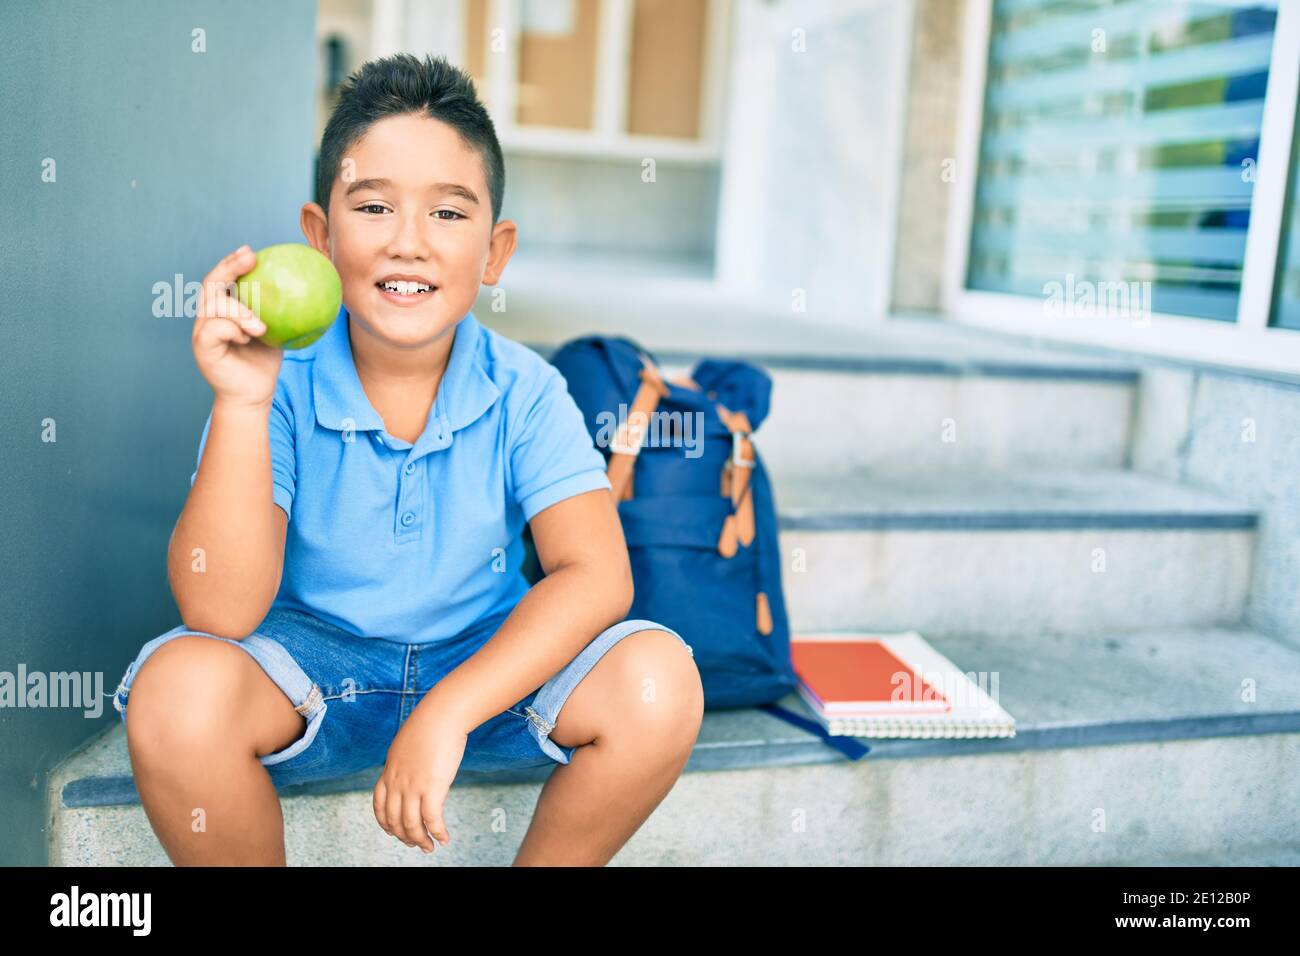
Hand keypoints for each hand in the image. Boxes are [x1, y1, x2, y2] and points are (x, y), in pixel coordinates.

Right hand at [192, 244, 283, 407]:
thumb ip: (283, 310)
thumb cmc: (265, 361)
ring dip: (238, 310)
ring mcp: (202, 331)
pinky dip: (233, 329)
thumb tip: (312, 285)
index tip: (251, 251)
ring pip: (213, 305)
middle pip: (211, 284)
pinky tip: (248, 336)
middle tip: (250, 258)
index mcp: (223, 308)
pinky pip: (214, 329)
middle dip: (229, 267)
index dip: (233, 262)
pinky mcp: (203, 347)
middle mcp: (209, 316)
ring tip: (260, 325)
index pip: (223, 278)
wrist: (254, 394)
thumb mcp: (278, 331)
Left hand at [373, 711, 466, 852]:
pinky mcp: (432, 788)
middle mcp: (398, 782)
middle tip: (416, 844)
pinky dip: (437, 832)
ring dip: (420, 840)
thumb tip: (415, 764)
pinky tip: (444, 838)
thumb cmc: (430, 723)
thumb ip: (406, 758)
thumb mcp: (408, 742)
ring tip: (429, 847)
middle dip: (404, 836)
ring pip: (411, 825)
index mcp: (390, 770)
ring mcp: (413, 787)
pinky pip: (432, 819)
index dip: (384, 822)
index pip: (379, 805)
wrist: (441, 715)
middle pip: (394, 820)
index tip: (392, 831)